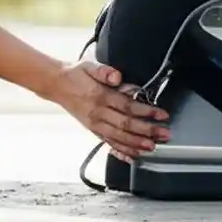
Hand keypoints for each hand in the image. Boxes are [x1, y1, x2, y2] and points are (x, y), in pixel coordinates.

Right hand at [42, 60, 169, 159]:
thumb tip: (116, 77)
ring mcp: (95, 124)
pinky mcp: (93, 130)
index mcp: (100, 96)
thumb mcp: (89, 66)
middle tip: (164, 134)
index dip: (146, 112)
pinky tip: (133, 156)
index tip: (161, 114)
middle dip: (147, 131)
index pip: (127, 106)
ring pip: (119, 138)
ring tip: (152, 147)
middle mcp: (98, 113)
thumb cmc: (75, 75)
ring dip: (137, 144)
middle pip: (126, 125)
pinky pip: (109, 143)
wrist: (57, 85)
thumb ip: (104, 71)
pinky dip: (122, 151)